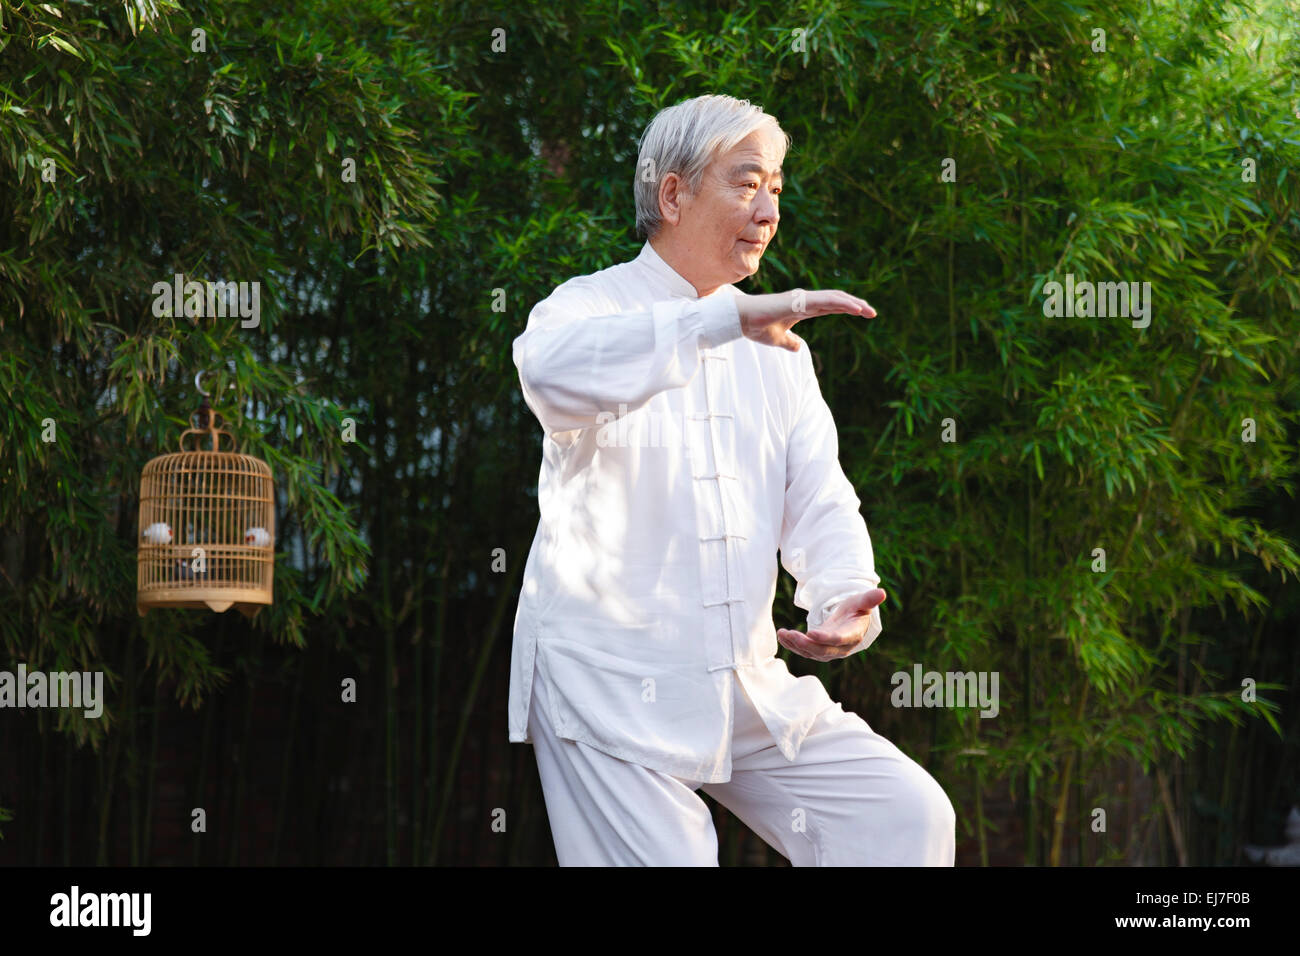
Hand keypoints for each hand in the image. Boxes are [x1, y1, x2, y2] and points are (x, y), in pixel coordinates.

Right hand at [736, 289, 875, 351]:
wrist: (741, 319)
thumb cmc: (757, 326)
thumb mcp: (778, 340)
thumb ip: (790, 342)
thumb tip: (799, 347)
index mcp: (803, 309)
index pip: (831, 307)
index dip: (847, 309)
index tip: (863, 314)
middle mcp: (805, 301)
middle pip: (836, 300)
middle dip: (855, 306)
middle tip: (872, 313)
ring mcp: (803, 299)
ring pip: (834, 298)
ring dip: (853, 303)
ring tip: (869, 311)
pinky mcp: (800, 301)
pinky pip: (826, 301)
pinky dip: (842, 303)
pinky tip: (855, 308)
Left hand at [777, 589, 886, 661]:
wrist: (852, 621)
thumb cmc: (856, 609)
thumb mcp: (862, 601)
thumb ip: (869, 599)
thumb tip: (882, 592)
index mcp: (852, 635)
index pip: (838, 639)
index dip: (825, 638)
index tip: (811, 633)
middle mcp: (841, 648)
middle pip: (822, 650)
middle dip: (805, 644)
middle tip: (790, 634)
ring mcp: (829, 652)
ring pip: (811, 653)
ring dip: (795, 645)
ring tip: (783, 633)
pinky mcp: (818, 651)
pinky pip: (804, 651)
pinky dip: (792, 645)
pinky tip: (782, 636)